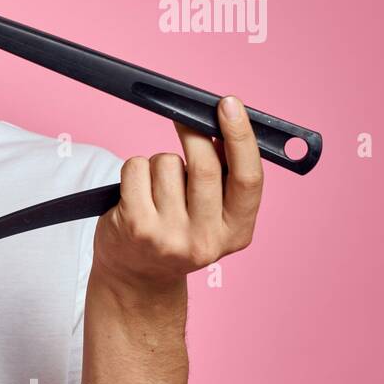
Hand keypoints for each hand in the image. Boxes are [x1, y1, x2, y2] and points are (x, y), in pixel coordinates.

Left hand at [93, 95, 264, 294]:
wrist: (136, 278)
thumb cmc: (175, 234)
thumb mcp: (212, 217)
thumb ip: (224, 179)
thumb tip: (222, 124)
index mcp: (236, 233)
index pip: (249, 178)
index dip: (241, 137)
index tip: (230, 105)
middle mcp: (205, 240)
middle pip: (204, 165)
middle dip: (193, 135)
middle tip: (184, 121)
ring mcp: (168, 235)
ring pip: (166, 164)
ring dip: (159, 163)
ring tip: (156, 188)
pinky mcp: (135, 226)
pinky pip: (136, 168)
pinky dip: (135, 169)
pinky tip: (135, 191)